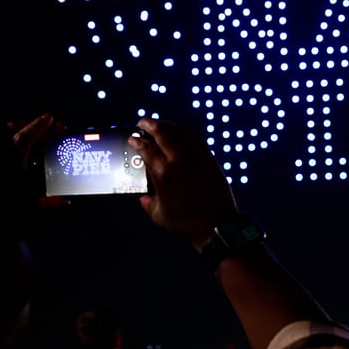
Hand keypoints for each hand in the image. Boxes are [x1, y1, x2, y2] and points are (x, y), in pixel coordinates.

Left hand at [9, 113, 69, 211]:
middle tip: (51, 125)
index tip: (50, 118)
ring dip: (21, 130)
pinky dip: (11, 140)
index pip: (27, 135)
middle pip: (19, 131)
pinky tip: (16, 147)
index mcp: (13, 158)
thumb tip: (63, 202)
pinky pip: (3, 142)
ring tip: (33, 133)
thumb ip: (46, 203)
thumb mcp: (26, 206)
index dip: (40, 124)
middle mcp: (3, 151)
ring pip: (7, 133)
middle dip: (36, 126)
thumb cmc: (1, 203)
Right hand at [129, 117, 237, 249]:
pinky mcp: (209, 158)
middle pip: (162, 133)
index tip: (132, 138)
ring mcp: (196, 157)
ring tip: (159, 125)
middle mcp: (179, 160)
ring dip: (167, 125)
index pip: (146, 148)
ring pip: (180, 132)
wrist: (216, 226)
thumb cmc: (186, 223)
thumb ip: (148, 203)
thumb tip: (143, 197)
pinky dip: (184, 132)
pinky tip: (180, 133)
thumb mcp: (159, 215)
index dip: (137, 140)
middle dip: (150, 124)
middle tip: (142, 122)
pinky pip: (195, 138)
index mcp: (163, 173)